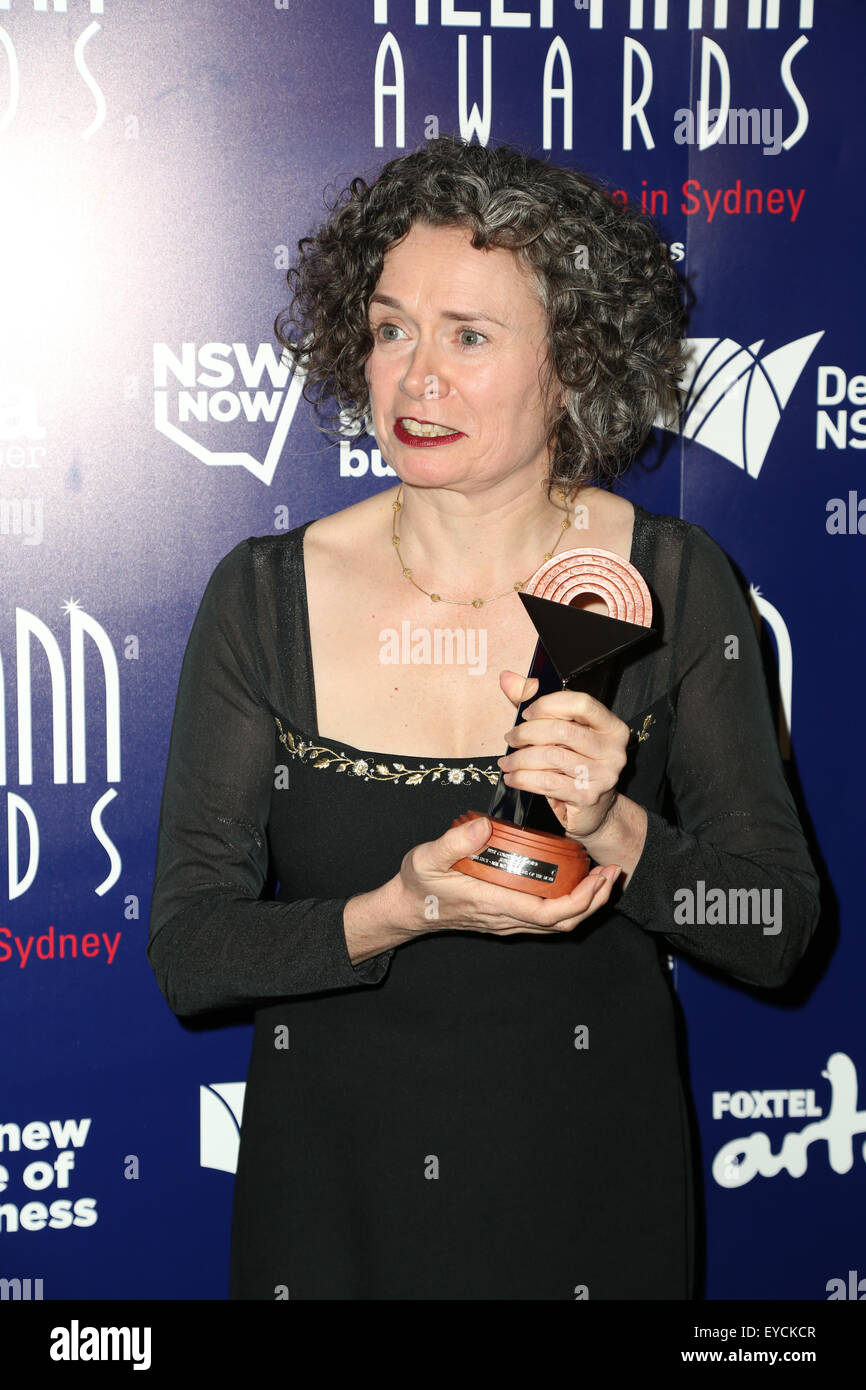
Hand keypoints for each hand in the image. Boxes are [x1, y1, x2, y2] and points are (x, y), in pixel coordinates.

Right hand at [388, 813, 621, 938]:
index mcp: (493, 904)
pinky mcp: (506, 919)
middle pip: (562, 923)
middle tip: (611, 872)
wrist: (406, 909)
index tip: (599, 877)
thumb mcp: (427, 857)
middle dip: (594, 901)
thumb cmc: (418, 883)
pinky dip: (568, 905)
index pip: (549, 913)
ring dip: (585, 904)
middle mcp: (505, 919)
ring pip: (556, 925)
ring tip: (601, 877)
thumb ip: (454, 842)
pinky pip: (545, 920)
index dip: (581, 900)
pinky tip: (574, 883)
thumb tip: (484, 824)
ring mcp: (507, 922)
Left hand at [496, 670, 629, 842]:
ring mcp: (604, 775)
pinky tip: (512, 778)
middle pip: (563, 730)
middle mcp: (613, 750)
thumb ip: (535, 704)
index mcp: (611, 726)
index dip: (549, 704)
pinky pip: (548, 783)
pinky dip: (524, 779)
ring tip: (506, 761)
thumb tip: (507, 678)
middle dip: (527, 733)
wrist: (594, 812)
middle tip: (510, 739)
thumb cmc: (573, 766)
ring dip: (520, 759)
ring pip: (552, 757)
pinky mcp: (588, 797)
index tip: (527, 713)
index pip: (581, 703)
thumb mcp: (558, 733)